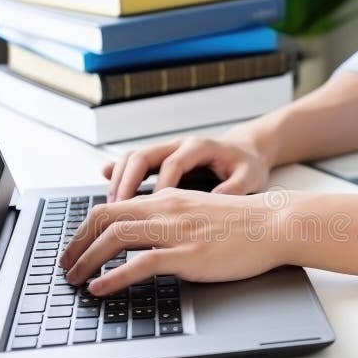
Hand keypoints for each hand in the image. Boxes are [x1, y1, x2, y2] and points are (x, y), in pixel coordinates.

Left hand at [59, 188, 287, 294]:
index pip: (111, 207)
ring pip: (115, 237)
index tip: (74, 247)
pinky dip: (114, 276)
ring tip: (73, 278)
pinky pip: (141, 263)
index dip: (84, 228)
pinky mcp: (189, 254)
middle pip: (103, 218)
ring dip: (87, 259)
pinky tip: (100, 287)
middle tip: (64, 265)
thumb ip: (170, 219)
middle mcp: (165, 210)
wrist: (275, 224)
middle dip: (76, 242)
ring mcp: (176, 231)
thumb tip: (145, 238)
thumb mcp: (197, 211)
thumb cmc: (242, 223)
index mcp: (165, 200)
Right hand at [102, 134, 270, 201]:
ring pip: (131, 158)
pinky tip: (107, 196)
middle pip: (142, 156)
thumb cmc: (247, 165)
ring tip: (112, 208)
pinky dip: (117, 177)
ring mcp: (166, 150)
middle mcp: (178, 144)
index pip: (172, 165)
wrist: (246, 151)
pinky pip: (132, 164)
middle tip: (119, 209)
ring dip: (118, 181)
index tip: (153, 212)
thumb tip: (214, 206)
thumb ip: (233, 190)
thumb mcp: (249, 177)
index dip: (160, 188)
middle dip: (127, 182)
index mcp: (199, 147)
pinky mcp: (160, 160)